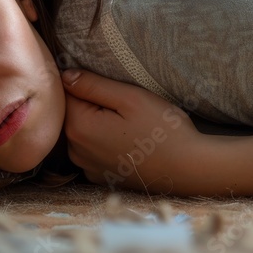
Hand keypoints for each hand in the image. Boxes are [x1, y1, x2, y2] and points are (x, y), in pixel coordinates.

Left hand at [61, 68, 202, 193]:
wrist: (188, 170)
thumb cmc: (162, 130)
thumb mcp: (130, 97)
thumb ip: (92, 85)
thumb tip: (64, 75)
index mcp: (79, 127)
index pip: (66, 93)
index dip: (86, 83)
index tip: (109, 85)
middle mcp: (75, 150)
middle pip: (71, 114)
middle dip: (90, 103)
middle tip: (122, 102)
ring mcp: (87, 167)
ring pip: (81, 132)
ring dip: (95, 122)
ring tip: (126, 121)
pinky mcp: (99, 177)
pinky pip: (91, 150)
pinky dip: (102, 141)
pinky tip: (126, 139)